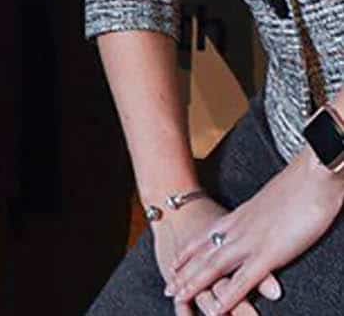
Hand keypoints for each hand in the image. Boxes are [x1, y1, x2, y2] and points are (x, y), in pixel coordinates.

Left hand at [168, 151, 341, 311]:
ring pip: (213, 268)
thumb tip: (260, 222)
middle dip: (184, 273)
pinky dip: (228, 297)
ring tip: (177, 298)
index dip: (189, 251)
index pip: (206, 236)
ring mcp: (250, 241)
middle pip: (204, 254)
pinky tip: (216, 310)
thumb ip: (261, 215)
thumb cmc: (299, 186)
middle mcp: (238, 229)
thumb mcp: (271, 202)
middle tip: (167, 288)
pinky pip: (242, 280)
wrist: (311, 175)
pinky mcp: (268, 253)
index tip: (174, 262)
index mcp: (240, 215)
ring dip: (194, 285)